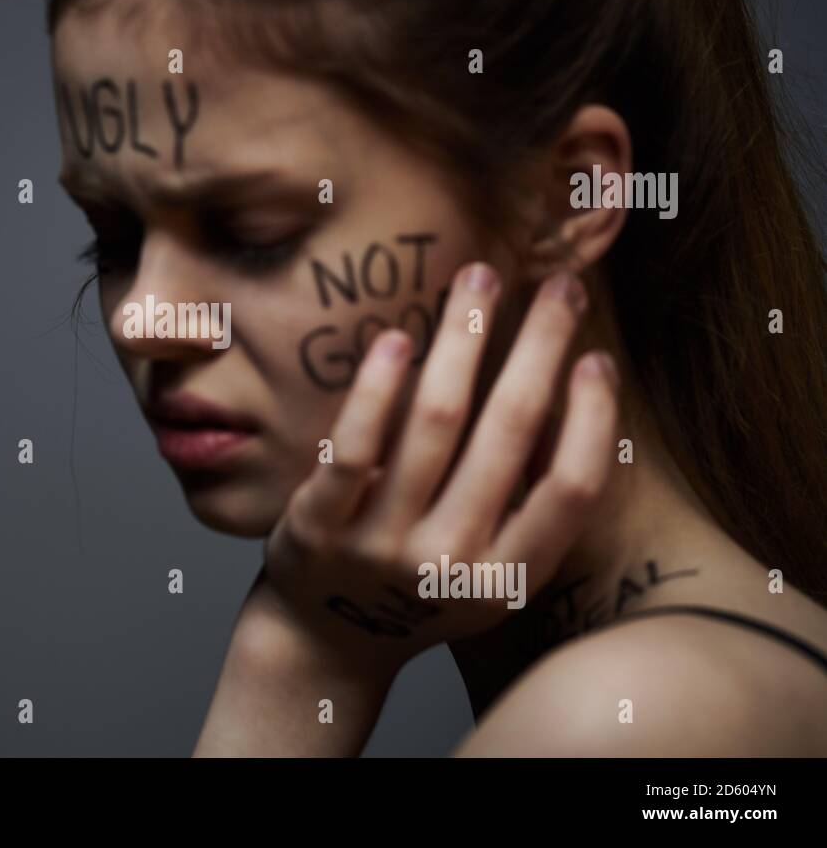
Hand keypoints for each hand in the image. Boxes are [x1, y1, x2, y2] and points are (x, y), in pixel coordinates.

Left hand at [254, 262, 619, 687]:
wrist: (326, 636)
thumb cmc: (420, 586)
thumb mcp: (489, 570)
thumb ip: (525, 503)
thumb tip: (571, 390)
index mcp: (506, 578)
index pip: (571, 488)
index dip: (592, 417)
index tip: (597, 357)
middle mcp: (450, 564)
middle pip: (509, 433)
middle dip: (540, 346)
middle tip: (558, 285)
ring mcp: (381, 545)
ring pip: (435, 421)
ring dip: (464, 337)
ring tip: (479, 279)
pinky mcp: (319, 525)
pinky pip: (355, 444)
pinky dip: (379, 386)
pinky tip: (399, 338)